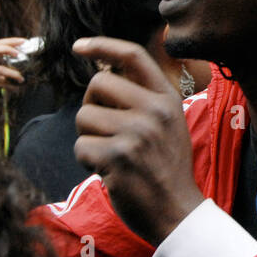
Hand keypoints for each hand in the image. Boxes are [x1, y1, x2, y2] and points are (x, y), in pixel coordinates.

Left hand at [72, 37, 202, 245]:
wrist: (178, 212)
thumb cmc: (166, 168)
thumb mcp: (168, 124)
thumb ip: (144, 100)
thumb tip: (102, 77)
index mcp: (167, 99)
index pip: (133, 56)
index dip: (102, 45)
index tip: (78, 46)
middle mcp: (154, 110)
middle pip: (97, 84)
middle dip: (91, 106)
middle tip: (104, 130)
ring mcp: (137, 133)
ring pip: (84, 116)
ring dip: (88, 137)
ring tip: (111, 155)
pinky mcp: (118, 157)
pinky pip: (80, 146)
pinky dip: (86, 161)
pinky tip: (108, 171)